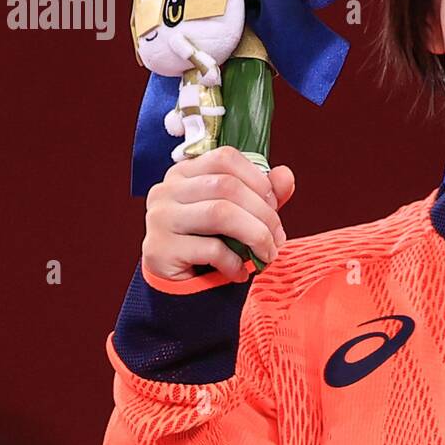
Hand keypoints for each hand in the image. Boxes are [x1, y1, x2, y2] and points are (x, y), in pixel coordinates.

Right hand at [142, 145, 295, 282]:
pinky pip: (210, 249)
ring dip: (255, 235)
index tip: (274, 204)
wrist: (178, 286)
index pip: (225, 158)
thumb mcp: (240, 214)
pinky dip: (235, 262)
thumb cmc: (210, 243)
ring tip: (267, 254)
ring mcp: (160, 218)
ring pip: (220, 213)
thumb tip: (285, 174)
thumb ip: (263, 193)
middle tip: (278, 237)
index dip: (257, 179)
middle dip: (263, 213)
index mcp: (185, 172)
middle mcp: (167, 189)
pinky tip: (240, 272)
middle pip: (227, 186)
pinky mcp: (160, 248)